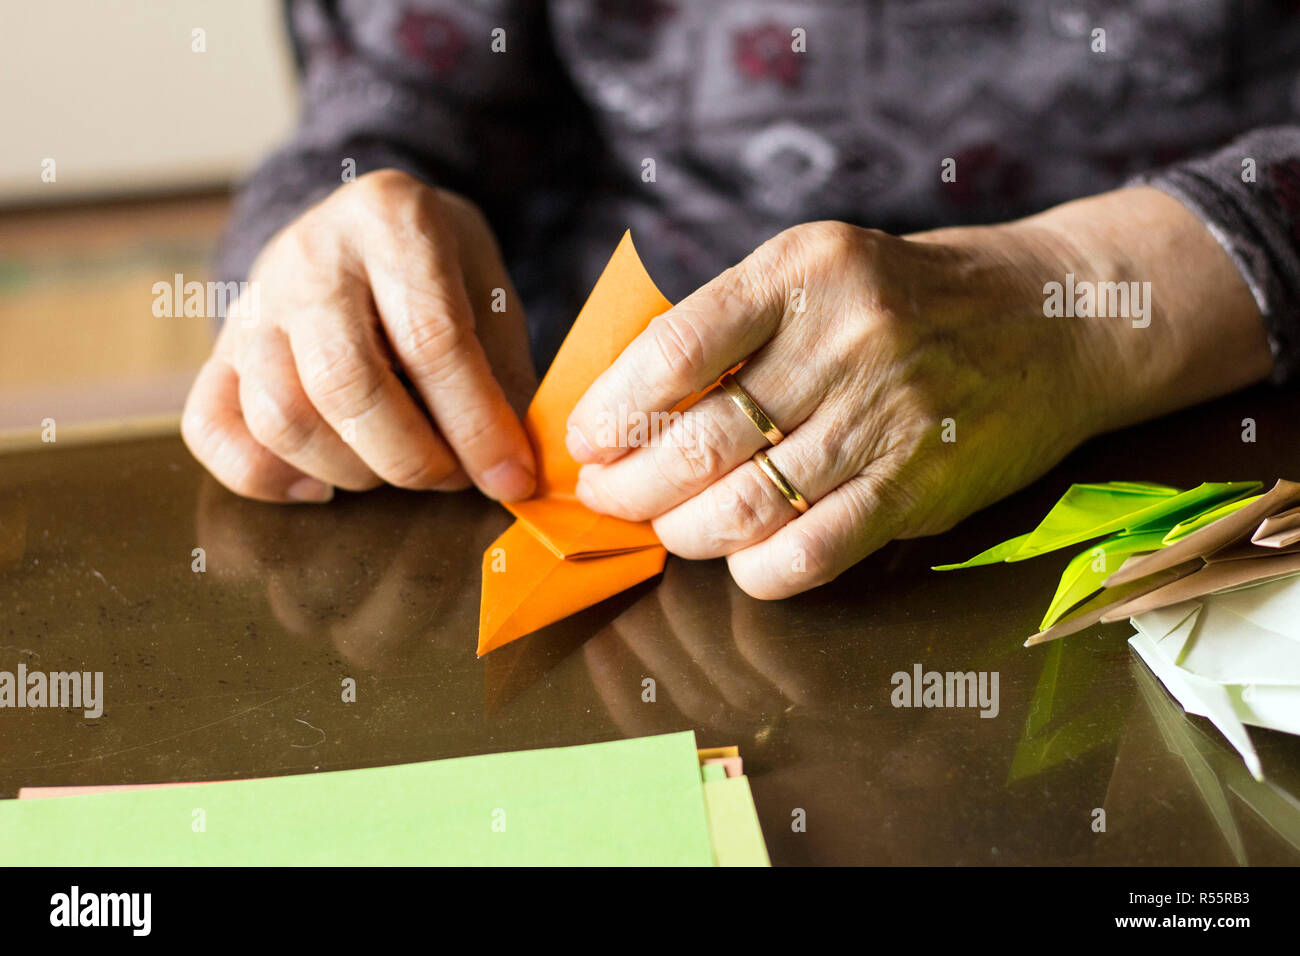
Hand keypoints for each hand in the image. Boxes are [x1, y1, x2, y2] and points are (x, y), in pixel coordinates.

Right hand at [183, 170, 537, 503]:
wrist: (364, 230)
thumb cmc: (441, 273)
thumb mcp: (490, 295)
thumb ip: (503, 376)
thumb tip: (511, 474)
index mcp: (392, 219)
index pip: (432, 340)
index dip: (476, 426)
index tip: (511, 479)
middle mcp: (309, 255)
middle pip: (345, 384)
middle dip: (412, 459)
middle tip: (452, 477)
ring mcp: (253, 303)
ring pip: (279, 416)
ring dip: (350, 471)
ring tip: (397, 466)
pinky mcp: (219, 349)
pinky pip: (210, 429)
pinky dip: (268, 477)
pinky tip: (321, 484)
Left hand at [565, 187, 1272, 598]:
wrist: (1054, 318)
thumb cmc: (907, 298)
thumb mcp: (818, 271)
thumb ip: (733, 326)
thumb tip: (628, 407)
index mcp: (800, 272)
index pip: (674, 351)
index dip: (613, 411)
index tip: (587, 441)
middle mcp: (843, 339)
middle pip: (700, 440)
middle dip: (631, 486)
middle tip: (606, 497)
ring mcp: (887, 414)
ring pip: (747, 502)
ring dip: (683, 532)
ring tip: (664, 529)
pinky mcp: (923, 482)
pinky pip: (814, 548)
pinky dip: (758, 569)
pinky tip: (738, 561)